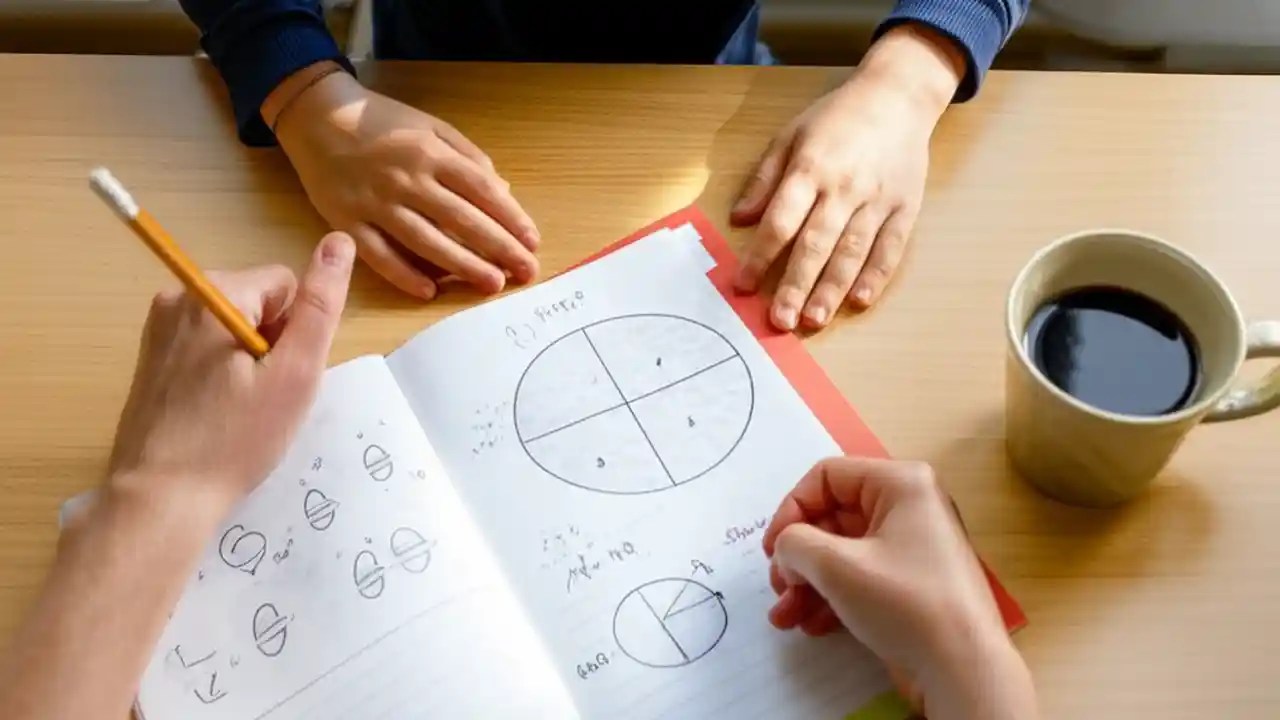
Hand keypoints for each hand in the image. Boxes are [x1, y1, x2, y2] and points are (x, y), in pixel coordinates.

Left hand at [107, 233, 354, 513]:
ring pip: (235, 325)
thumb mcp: (295, 374)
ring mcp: (159, 326)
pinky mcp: (152, 355)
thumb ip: (320, 306)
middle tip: (264, 398)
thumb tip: (340, 241)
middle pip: (259, 302)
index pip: (287, 286)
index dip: (297, 333)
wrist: (161, 496)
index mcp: (214, 294)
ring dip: (250, 360)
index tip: (281, 377)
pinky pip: (209, 345)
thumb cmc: (235, 439)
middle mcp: (178, 297)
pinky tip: (219, 410)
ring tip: (240, 408)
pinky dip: (224, 371)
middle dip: (273, 345)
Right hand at [270, 65, 539, 299]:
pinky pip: (378, 254)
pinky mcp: (347, 221)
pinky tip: (428, 292)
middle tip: (525, 271)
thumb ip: (469, 157)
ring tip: (491, 283)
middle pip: (460, 219)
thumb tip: (504, 191)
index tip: (532, 241)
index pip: (480, 189)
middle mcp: (406, 179)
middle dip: (498, 247)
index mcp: (430, 153)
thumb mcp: (431, 127)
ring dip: (461, 265)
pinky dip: (403, 274)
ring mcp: (375, 202)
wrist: (317, 116)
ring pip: (425, 240)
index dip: (510, 217)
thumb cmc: (382, 124)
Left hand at [732, 25, 962, 330]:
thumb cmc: (837, 117)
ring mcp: (877, 199)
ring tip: (814, 319)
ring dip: (832, 289)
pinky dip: (876, 275)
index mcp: (811, 168)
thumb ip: (765, 179)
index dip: (760, 256)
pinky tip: (860, 300)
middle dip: (796, 285)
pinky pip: (891, 247)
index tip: (742, 285)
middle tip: (780, 320)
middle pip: (816, 243)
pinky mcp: (905, 207)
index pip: (781, 221)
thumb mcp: (791, 135)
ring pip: (852, 252)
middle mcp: (844, 187)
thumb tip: (741, 218)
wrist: (898, 95)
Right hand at [762, 457, 1035, 718]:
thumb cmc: (904, 602)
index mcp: (901, 483)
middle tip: (779, 587)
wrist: (963, 670)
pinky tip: (813, 624)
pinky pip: (860, 578)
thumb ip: (795, 544)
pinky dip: (832, 597)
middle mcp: (910, 508)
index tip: (773, 550)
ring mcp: (912, 548)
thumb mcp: (836, 566)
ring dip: (808, 582)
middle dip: (798, 556)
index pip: (827, 477)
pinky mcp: (910, 585)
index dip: (792, 509)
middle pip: (832, 517)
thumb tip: (787, 550)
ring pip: (842, 553)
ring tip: (787, 616)